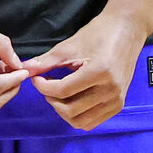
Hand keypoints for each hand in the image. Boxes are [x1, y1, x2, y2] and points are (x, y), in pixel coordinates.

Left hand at [23, 9, 152, 131]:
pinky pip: (92, 121)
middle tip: (47, 86)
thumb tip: (26, 70)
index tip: (37, 79)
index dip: (43, 87)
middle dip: (52, 99)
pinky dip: (78, 115)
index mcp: (100, 72)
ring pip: (81, 121)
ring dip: (63, 110)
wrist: (126, 30)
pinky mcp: (118, 105)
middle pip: (71, 110)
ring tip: (59, 93)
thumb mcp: (70, 46)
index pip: (63, 91)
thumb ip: (46, 61)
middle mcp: (111, 90)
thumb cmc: (99, 34)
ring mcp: (117, 100)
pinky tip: (72, 99)